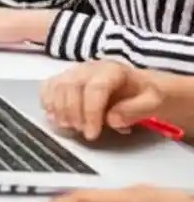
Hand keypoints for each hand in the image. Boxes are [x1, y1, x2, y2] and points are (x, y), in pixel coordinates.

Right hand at [39, 61, 164, 139]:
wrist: (139, 86)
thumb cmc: (145, 95)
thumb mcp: (153, 102)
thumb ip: (135, 110)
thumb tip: (112, 120)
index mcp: (112, 70)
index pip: (95, 88)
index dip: (91, 113)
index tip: (92, 134)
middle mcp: (89, 67)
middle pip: (70, 87)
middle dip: (74, 114)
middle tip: (83, 132)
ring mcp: (74, 71)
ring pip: (55, 87)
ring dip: (59, 111)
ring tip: (70, 127)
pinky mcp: (64, 78)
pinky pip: (47, 87)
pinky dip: (47, 103)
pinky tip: (55, 117)